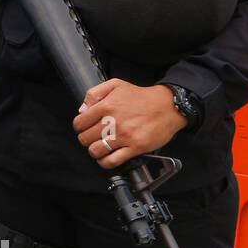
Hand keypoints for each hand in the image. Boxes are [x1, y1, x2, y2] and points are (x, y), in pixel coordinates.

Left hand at [72, 79, 186, 168]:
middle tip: (93, 137)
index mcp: (106, 106)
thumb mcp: (115, 85)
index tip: (84, 128)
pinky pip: (113, 161)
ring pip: (96, 151)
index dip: (79, 127)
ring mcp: (125, 136)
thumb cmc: (141, 97)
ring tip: (100, 147)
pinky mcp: (136, 147)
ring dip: (94, 151)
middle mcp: (113, 122)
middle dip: (86, 139)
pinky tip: (106, 158)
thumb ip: (94, 94)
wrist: (168, 106)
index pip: (79, 123)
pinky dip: (105, 162)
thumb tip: (82, 110)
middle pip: (85, 138)